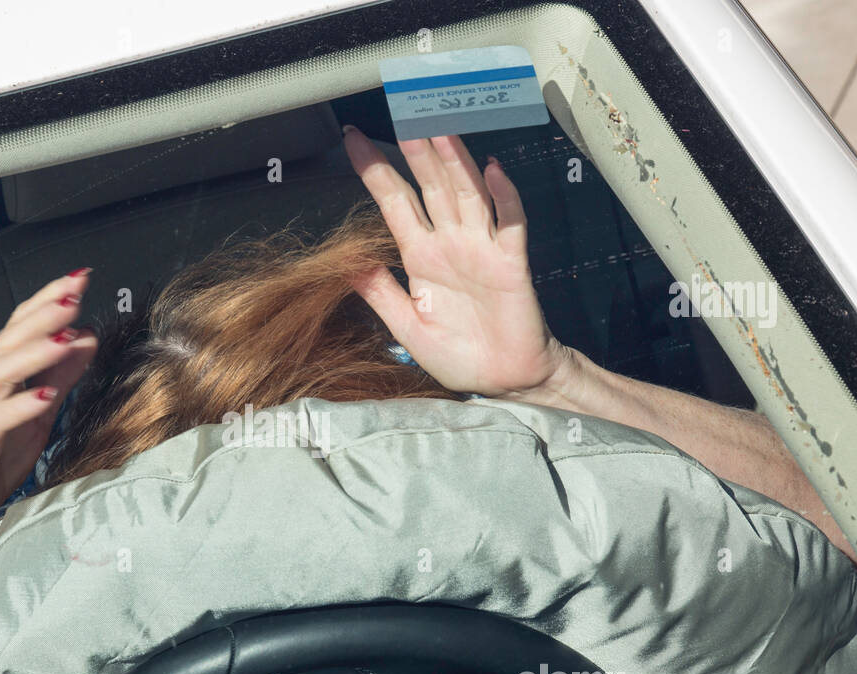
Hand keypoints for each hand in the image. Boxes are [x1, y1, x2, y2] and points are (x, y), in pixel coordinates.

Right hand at [0, 270, 97, 546]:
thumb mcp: (39, 412)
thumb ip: (60, 376)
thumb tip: (88, 338)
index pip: (21, 325)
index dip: (48, 299)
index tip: (80, 277)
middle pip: (10, 338)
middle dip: (44, 314)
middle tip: (75, 293)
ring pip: (3, 370)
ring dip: (35, 352)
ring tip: (66, 337)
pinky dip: (22, 405)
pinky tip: (45, 398)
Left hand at [343, 128, 571, 398]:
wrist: (503, 382)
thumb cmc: (459, 356)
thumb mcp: (406, 326)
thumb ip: (380, 293)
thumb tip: (344, 264)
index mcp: (421, 257)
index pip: (394, 202)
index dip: (374, 170)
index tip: (352, 140)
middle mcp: (450, 244)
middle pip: (430, 186)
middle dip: (415, 149)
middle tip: (400, 109)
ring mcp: (482, 249)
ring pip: (465, 193)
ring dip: (452, 160)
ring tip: (436, 126)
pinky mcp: (511, 264)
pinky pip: (509, 223)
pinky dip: (503, 196)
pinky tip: (492, 170)